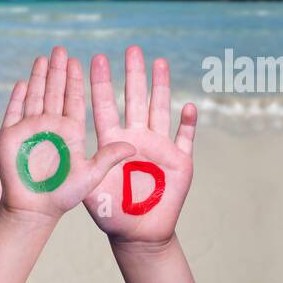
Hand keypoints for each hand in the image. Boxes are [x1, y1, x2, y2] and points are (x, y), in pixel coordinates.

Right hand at [0, 46, 135, 220]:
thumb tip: (133, 145)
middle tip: (61, 49)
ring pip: (36, 96)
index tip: (79, 61)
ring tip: (44, 58)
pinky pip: (15, 111)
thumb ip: (108, 158)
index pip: (74, 99)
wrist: (34, 210)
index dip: (75, 80)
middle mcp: (51, 126)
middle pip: (55, 92)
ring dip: (39, 77)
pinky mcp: (11, 136)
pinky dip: (18, 96)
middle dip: (57, 71)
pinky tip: (22, 81)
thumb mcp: (91, 176)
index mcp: (71, 131)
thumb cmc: (63, 195)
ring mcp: (31, 129)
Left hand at [81, 46, 196, 245]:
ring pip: (160, 109)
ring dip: (161, 86)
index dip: (102, 83)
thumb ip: (96, 166)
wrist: (137, 234)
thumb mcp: (93, 189)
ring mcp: (159, 146)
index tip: (96, 59)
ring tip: (160, 62)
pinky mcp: (180, 160)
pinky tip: (188, 107)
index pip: (105, 106)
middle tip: (132, 48)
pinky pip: (186, 138)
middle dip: (133, 74)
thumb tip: (101, 144)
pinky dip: (188, 123)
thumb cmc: (110, 213)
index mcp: (112, 142)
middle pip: (135, 99)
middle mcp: (136, 138)